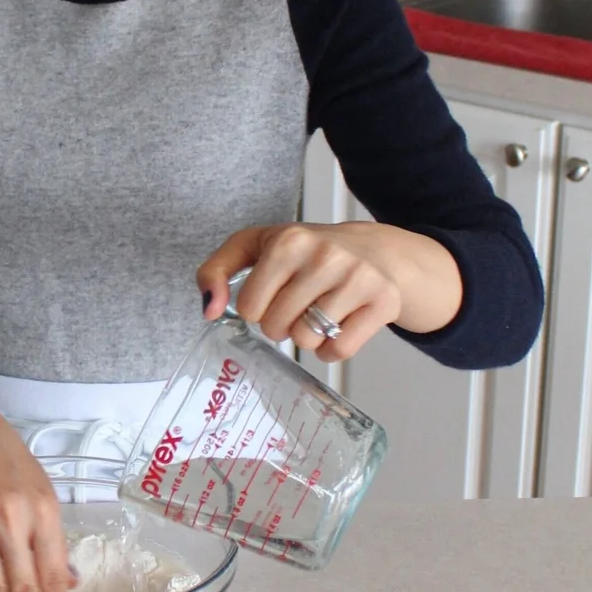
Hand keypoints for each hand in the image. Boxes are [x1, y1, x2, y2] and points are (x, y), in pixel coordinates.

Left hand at [197, 221, 461, 361]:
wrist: (377, 250)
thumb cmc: (307, 252)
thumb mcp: (255, 247)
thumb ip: (215, 271)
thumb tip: (208, 310)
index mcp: (288, 241)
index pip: (249, 307)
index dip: (256, 308)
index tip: (272, 293)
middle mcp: (324, 256)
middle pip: (276, 327)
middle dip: (280, 324)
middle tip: (296, 306)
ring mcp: (357, 278)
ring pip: (307, 340)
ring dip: (306, 337)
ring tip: (316, 315)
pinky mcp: (382, 301)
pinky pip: (339, 350)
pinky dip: (331, 350)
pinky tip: (336, 327)